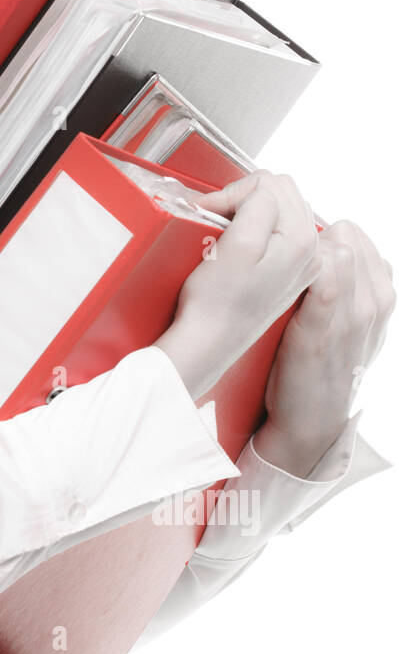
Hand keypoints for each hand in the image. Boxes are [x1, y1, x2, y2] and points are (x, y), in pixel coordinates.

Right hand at [154, 170, 321, 399]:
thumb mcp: (237, 242)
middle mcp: (310, 251)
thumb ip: (258, 204)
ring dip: (247, 214)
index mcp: (302, 239)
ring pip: (277, 211)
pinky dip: (252, 230)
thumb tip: (259, 192)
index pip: (267, 183)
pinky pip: (274, 233)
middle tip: (216, 223)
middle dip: (243, 200)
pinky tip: (235, 249)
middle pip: (278, 193)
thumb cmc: (216, 304)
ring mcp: (300, 263)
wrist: (210, 344)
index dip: (231, 193)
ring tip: (224, 235)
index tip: (210, 216)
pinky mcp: (286, 273)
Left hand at [252, 218, 395, 476]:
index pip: (351, 233)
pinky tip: (271, 282)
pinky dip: (295, 270)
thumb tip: (323, 251)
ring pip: (333, 247)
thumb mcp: (349, 324)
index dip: (316, 235)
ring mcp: (355, 314)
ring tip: (271, 272)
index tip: (289, 251)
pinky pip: (323, 275)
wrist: (311, 420)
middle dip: (305, 239)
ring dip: (295, 253)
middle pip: (342, 234)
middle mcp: (375, 299)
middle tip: (275, 260)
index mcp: (382, 292)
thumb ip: (346, 287)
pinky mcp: (324, 328)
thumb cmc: (319, 367)